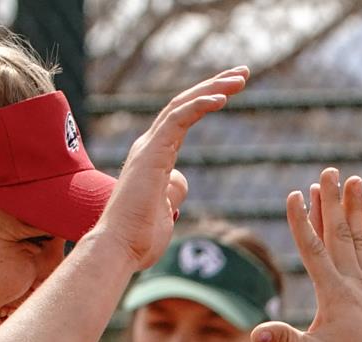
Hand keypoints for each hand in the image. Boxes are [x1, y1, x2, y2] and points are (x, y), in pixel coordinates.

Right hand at [89, 67, 249, 270]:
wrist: (119, 249)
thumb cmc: (139, 239)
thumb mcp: (166, 211)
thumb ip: (173, 192)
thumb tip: (181, 180)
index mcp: (154, 156)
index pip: (182, 117)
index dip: (206, 99)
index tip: (231, 90)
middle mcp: (149, 145)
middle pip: (184, 104)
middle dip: (214, 85)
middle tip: (242, 73)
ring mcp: (148, 148)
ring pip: (182, 105)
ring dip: (213, 88)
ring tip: (241, 77)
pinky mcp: (150, 154)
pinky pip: (178, 119)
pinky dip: (200, 104)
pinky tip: (223, 97)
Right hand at [255, 169, 361, 341]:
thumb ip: (285, 341)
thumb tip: (255, 333)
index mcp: (334, 294)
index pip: (313, 250)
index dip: (302, 221)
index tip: (295, 194)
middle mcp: (356, 283)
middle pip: (340, 234)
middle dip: (333, 202)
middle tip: (329, 171)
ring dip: (357, 209)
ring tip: (355, 180)